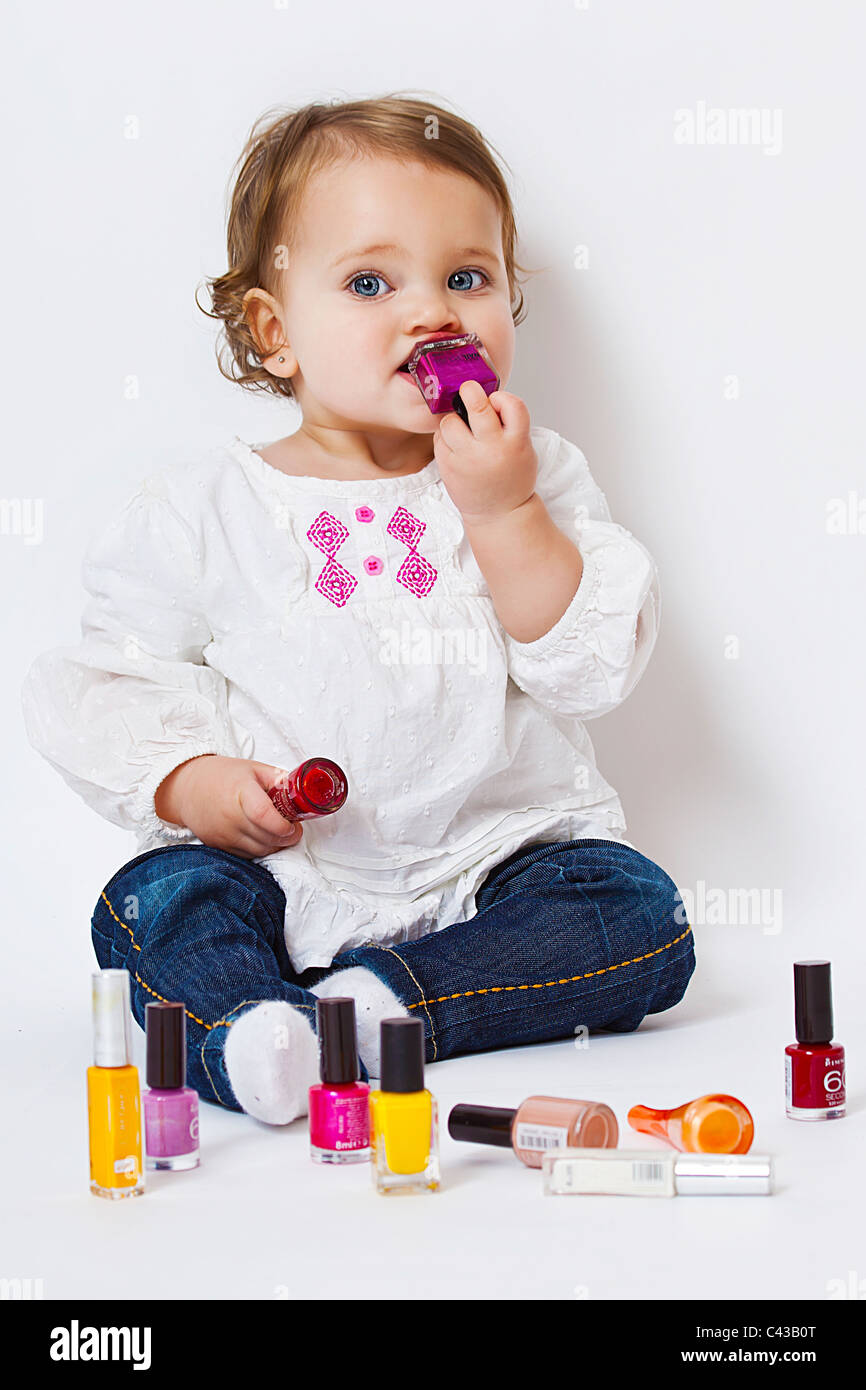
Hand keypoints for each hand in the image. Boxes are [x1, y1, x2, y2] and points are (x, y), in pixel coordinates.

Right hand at [153, 754, 303, 858]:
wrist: (186, 789)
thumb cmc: (221, 776)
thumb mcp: (253, 768)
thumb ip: (279, 780)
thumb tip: (302, 791)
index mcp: (240, 792)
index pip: (264, 815)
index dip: (284, 825)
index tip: (294, 824)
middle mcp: (229, 816)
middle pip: (266, 837)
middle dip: (287, 837)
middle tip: (294, 828)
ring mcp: (223, 834)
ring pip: (260, 850)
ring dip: (276, 845)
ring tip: (280, 832)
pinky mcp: (218, 846)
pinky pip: (247, 855)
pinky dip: (260, 849)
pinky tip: (264, 837)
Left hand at [432, 380, 537, 525]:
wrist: (499, 514)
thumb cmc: (512, 478)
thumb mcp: (523, 449)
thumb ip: (509, 424)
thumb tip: (483, 396)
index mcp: (516, 443)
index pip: (512, 404)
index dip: (501, 397)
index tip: (494, 400)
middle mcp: (492, 449)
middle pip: (476, 407)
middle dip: (470, 391)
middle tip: (468, 390)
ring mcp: (467, 459)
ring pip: (450, 422)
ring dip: (455, 420)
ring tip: (463, 430)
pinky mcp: (448, 467)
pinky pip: (439, 439)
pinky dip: (446, 438)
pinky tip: (456, 446)